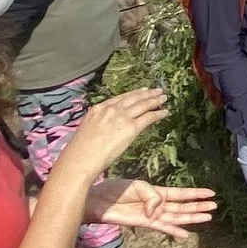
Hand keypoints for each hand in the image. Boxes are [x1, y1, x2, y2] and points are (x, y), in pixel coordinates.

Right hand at [53, 87, 168, 182]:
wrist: (82, 157)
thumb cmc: (81, 151)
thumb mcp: (88, 129)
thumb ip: (100, 124)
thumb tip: (107, 128)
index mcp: (98, 108)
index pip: (120, 98)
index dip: (133, 94)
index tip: (141, 91)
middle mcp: (111, 109)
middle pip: (133, 98)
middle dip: (146, 93)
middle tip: (157, 90)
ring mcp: (121, 117)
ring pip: (143, 105)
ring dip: (155, 100)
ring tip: (163, 97)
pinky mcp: (131, 127)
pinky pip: (148, 117)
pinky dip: (158, 114)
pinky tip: (165, 112)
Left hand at [87, 178, 215, 241]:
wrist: (99, 201)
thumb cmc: (117, 190)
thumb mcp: (138, 186)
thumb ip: (152, 197)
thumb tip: (157, 212)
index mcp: (158, 192)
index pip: (181, 193)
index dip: (196, 193)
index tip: (211, 193)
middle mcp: (158, 204)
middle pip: (183, 206)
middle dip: (198, 206)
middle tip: (214, 207)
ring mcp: (153, 215)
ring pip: (177, 217)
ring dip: (192, 218)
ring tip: (207, 218)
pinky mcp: (145, 224)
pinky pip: (163, 228)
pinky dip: (174, 231)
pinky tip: (186, 235)